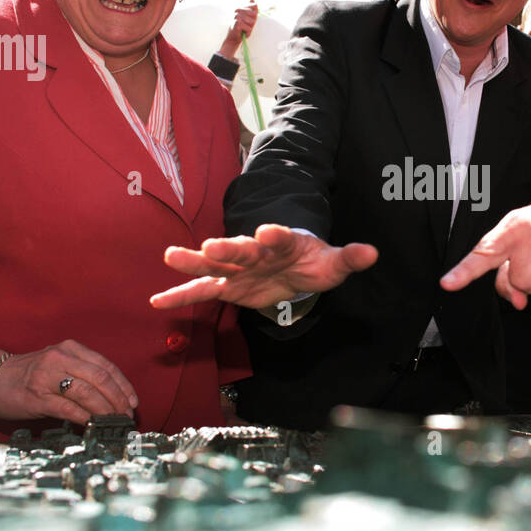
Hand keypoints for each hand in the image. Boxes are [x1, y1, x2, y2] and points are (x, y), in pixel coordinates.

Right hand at [0, 339, 136, 422]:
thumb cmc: (29, 375)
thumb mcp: (59, 365)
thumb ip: (83, 374)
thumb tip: (114, 397)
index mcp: (70, 349)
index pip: (106, 366)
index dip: (124, 386)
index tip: (133, 402)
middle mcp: (59, 358)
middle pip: (100, 379)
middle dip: (118, 400)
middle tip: (126, 415)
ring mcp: (46, 377)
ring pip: (87, 393)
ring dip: (105, 410)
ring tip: (113, 421)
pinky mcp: (36, 397)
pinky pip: (68, 408)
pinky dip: (84, 417)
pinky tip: (92, 424)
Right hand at [150, 224, 377, 308]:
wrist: (293, 264)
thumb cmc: (312, 261)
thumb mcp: (333, 263)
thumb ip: (349, 257)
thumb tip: (372, 252)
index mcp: (283, 243)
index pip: (279, 237)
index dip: (274, 233)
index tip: (267, 231)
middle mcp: (256, 252)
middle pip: (241, 249)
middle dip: (228, 247)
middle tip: (212, 244)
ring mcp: (238, 269)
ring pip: (214, 265)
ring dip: (194, 262)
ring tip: (171, 256)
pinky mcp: (227, 285)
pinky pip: (201, 291)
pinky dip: (181, 295)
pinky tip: (157, 300)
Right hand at [217, 0, 258, 60]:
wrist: (234, 38)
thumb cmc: (243, 28)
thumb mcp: (250, 18)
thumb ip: (253, 10)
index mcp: (241, 8)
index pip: (255, 5)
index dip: (255, 13)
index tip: (249, 19)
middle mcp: (238, 10)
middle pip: (254, 14)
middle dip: (253, 22)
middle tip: (246, 26)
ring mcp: (237, 16)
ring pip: (252, 21)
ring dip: (250, 28)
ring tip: (244, 29)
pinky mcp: (237, 22)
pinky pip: (249, 28)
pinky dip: (248, 32)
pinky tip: (242, 32)